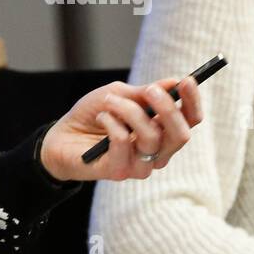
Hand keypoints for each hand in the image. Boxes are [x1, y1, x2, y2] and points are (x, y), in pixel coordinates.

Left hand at [38, 76, 202, 181]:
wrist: (61, 136)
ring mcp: (140, 165)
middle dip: (168, 109)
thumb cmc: (94, 114)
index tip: (187, 80)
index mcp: (163, 131)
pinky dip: (112, 123)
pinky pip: (125, 143)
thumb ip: (144, 93)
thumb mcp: (118, 94)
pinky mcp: (120, 172)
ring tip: (110, 101)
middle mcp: (158, 151)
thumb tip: (173, 83)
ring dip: (129, 111)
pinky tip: (101, 117)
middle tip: (150, 90)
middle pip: (180, 135)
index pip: (191, 120)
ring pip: (152, 137)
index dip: (193, 101)